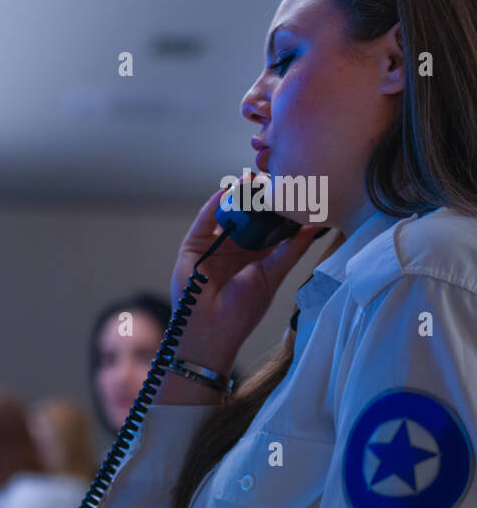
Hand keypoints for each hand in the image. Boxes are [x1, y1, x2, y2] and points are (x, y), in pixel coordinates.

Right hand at [167, 180, 324, 372]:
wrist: (211, 329)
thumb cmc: (241, 312)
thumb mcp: (273, 275)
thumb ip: (292, 250)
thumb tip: (314, 226)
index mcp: (255, 255)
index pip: (269, 225)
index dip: (280, 208)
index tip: (296, 188)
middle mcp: (234, 247)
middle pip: (248, 214)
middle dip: (259, 197)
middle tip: (274, 177)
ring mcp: (212, 245)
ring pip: (227, 213)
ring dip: (238, 196)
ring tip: (253, 179)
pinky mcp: (193, 245)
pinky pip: (204, 220)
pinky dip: (214, 204)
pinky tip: (227, 191)